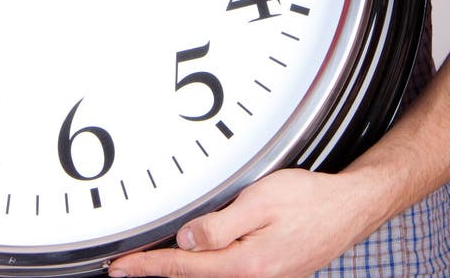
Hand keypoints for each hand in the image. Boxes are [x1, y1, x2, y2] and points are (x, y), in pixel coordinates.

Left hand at [108, 168, 366, 277]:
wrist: (349, 208)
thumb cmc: (309, 199)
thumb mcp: (261, 201)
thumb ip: (220, 225)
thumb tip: (185, 241)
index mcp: (246, 264)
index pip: (184, 267)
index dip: (148, 266)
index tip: (120, 267)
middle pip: (194, 277)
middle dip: (157, 271)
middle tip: (123, 267)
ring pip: (210, 276)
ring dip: (179, 270)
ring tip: (150, 262)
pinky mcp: (271, 271)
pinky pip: (226, 272)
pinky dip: (202, 268)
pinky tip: (193, 258)